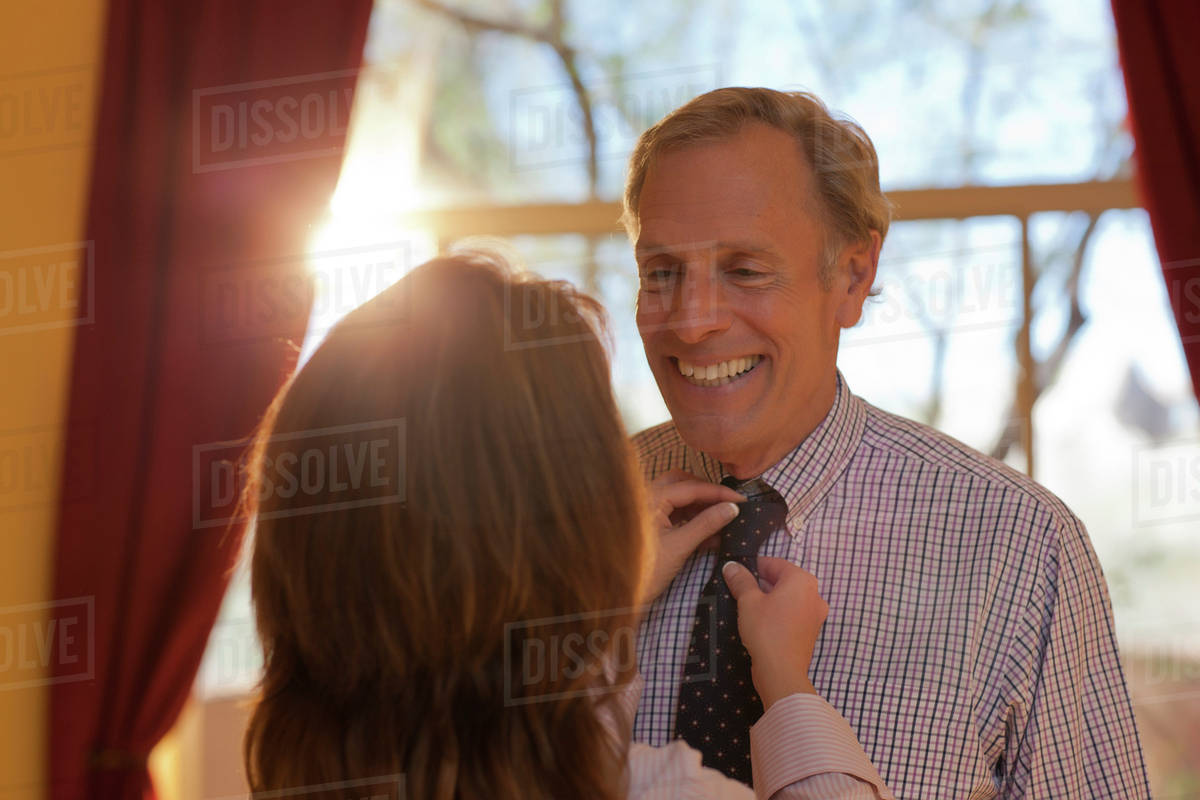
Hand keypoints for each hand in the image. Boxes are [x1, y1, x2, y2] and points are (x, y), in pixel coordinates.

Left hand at [643, 470, 744, 603]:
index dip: (718, 492)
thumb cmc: (645, 572)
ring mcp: (646, 511)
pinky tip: (711, 533)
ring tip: (723, 519)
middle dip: (706, 492)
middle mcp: (645, 498)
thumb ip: (706, 524)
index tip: (741, 499)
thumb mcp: (679, 547)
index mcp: (650, 499)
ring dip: (700, 506)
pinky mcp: (650, 525)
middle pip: (682, 483)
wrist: (621, 594)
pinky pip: (674, 513)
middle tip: (728, 504)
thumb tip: (732, 509)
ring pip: (678, 498)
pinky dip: (692, 519)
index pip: (690, 487)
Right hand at [722, 556, 827, 708]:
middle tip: (741, 590)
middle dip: (762, 583)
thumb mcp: (748, 601)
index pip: (775, 563)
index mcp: (802, 580)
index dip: (754, 566)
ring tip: (749, 607)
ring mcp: (815, 614)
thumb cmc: (766, 631)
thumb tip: (731, 566)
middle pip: (784, 580)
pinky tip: (762, 621)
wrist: (781, 672)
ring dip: (770, 598)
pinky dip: (779, 612)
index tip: (738, 572)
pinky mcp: (811, 631)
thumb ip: (740, 580)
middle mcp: (814, 594)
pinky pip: (793, 613)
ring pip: (789, 597)